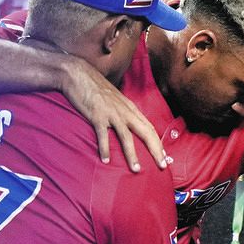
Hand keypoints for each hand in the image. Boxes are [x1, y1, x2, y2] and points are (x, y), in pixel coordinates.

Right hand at [59, 57, 167, 172]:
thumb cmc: (96, 88)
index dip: (159, 144)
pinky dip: (104, 148)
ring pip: (126, 136)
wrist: (78, 73)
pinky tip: (106, 161)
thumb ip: (124, 112)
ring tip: (136, 170)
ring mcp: (111, 113)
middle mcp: (124, 111)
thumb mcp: (116, 100)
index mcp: (130, 108)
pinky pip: (103, 135)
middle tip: (163, 166)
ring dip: (132, 155)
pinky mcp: (97, 115)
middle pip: (145, 133)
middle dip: (155, 150)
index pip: (150, 128)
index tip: (165, 158)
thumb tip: (130, 126)